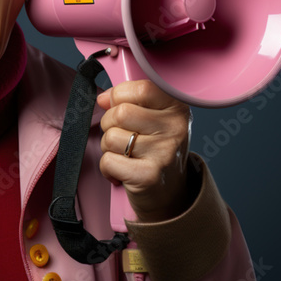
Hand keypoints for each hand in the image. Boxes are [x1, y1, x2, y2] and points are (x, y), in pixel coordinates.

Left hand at [96, 79, 192, 222]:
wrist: (169, 193)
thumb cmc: (155, 150)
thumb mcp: (152, 117)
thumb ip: (129, 100)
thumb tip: (103, 98)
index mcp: (177, 106)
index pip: (141, 88)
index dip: (120, 95)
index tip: (119, 105)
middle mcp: (175, 127)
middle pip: (120, 112)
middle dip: (110, 124)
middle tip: (123, 137)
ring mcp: (164, 152)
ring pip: (111, 136)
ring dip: (108, 147)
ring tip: (124, 155)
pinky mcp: (149, 176)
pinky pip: (108, 161)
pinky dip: (107, 168)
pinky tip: (122, 171)